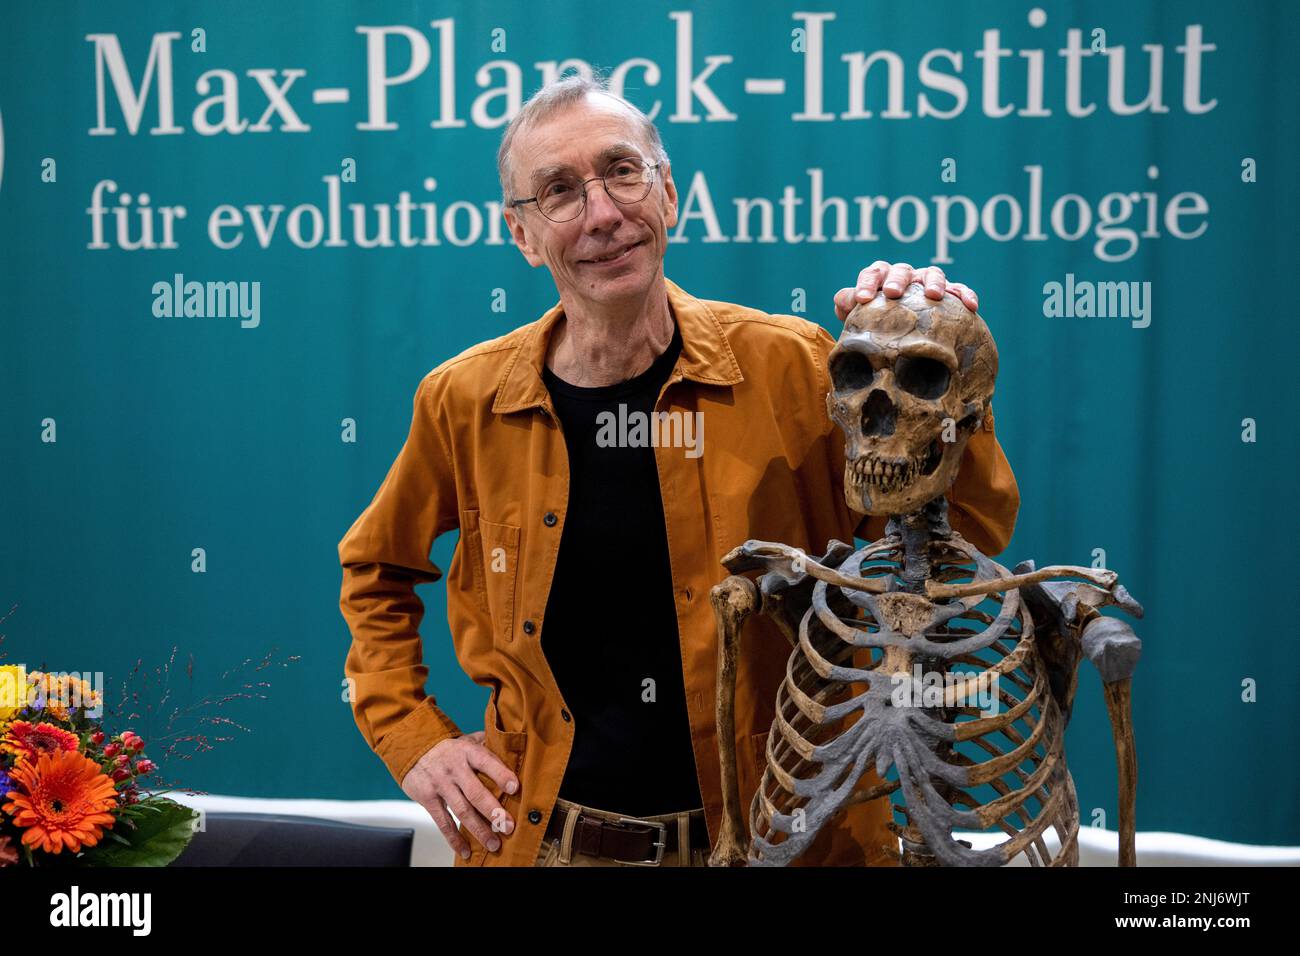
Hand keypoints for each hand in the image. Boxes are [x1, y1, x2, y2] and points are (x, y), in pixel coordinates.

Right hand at [401, 731, 518, 860]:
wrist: (412, 750)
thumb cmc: (447, 749)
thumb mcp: (466, 740)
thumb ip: (487, 744)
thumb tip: (512, 747)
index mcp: (467, 751)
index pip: (486, 762)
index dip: (501, 774)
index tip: (515, 788)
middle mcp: (454, 768)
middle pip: (476, 792)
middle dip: (494, 811)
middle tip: (508, 826)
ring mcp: (440, 785)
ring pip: (462, 811)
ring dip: (479, 830)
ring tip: (493, 844)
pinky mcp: (428, 799)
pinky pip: (443, 822)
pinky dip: (454, 839)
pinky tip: (465, 850)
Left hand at [833, 261, 979, 321]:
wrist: (900, 337)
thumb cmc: (876, 323)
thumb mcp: (857, 316)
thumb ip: (847, 306)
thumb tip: (845, 300)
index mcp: (882, 278)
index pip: (874, 273)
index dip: (867, 283)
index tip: (862, 299)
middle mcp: (905, 276)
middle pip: (902, 270)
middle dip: (897, 280)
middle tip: (893, 293)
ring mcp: (927, 283)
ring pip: (932, 274)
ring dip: (933, 282)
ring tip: (933, 295)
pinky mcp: (949, 293)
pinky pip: (959, 289)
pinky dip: (965, 294)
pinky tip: (971, 306)